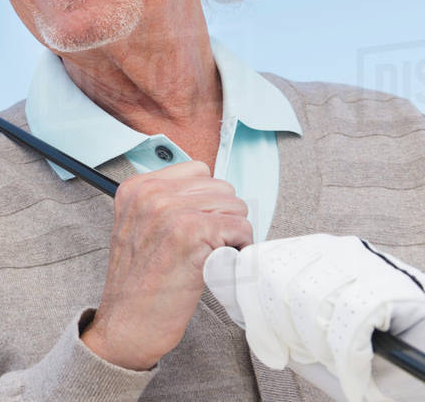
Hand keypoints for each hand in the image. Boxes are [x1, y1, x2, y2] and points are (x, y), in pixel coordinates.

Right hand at [81, 161, 252, 369]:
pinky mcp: (191, 233)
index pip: (199, 171)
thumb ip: (166, 203)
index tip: (200, 227)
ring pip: (235, 207)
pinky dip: (240, 250)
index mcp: (137, 188)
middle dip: (223, 218)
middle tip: (209, 247)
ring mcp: (170, 211)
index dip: (208, 202)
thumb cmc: (139, 283)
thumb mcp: (139, 228)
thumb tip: (214, 194)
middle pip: (221, 188)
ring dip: (232, 235)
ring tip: (212, 257)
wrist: (128, 324)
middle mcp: (151, 193)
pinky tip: (218, 265)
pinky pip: (240, 229)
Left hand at [203, 234, 424, 401]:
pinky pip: (350, 319)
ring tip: (333, 362)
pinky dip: (347, 357)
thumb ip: (256, 303)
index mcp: (308, 252)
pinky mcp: (393, 285)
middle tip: (308, 357)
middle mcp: (336, 249)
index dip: (253, 307)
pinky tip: (353, 373)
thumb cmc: (354, 347)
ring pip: (311, 298)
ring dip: (318, 345)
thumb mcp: (297, 329)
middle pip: (280, 281)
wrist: (414, 360)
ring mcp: (366, 262)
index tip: (272, 348)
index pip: (257, 261)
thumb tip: (216, 269)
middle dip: (287, 332)